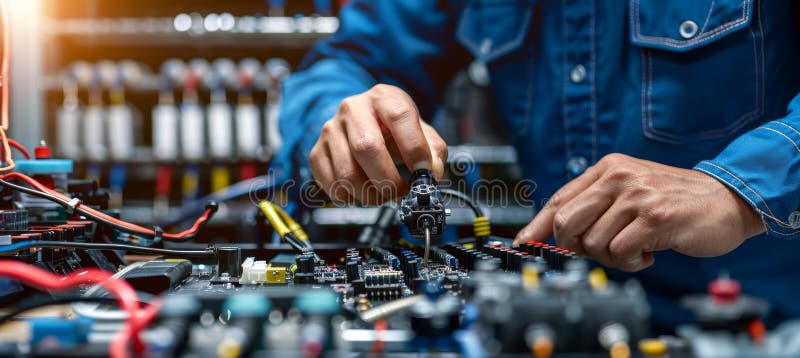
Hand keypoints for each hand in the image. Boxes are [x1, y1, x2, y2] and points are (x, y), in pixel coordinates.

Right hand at [309, 84, 447, 204]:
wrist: (365, 125)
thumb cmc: (396, 132)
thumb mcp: (422, 134)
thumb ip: (433, 152)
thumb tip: (430, 174)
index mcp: (384, 98)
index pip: (399, 117)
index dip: (414, 149)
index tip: (423, 173)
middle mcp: (353, 108)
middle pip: (367, 148)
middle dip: (388, 180)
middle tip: (400, 192)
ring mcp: (331, 130)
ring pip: (347, 173)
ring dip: (371, 195)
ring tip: (383, 195)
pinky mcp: (317, 152)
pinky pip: (332, 185)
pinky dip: (351, 198)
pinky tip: (363, 192)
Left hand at [513, 153, 764, 271]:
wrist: (728, 200)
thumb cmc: (675, 201)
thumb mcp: (631, 191)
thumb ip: (596, 206)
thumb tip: (553, 235)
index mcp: (608, 168)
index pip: (559, 200)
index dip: (536, 227)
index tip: (523, 245)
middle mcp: (619, 176)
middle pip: (566, 223)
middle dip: (575, 247)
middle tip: (599, 251)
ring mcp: (636, 195)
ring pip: (593, 243)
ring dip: (610, 258)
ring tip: (633, 249)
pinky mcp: (655, 217)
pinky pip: (620, 253)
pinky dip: (631, 263)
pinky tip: (647, 254)